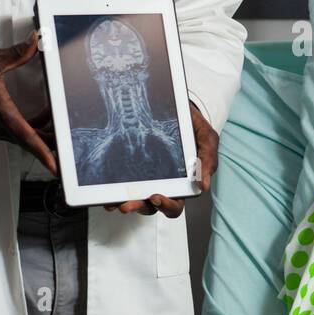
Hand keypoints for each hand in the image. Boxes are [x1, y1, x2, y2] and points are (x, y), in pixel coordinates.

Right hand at [0, 30, 56, 173]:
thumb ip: (18, 53)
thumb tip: (36, 41)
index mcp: (1, 114)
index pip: (28, 138)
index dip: (44, 153)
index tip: (56, 166)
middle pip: (29, 140)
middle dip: (50, 141)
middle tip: (69, 137)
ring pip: (22, 136)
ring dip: (40, 132)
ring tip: (57, 121)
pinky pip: (13, 131)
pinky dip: (28, 127)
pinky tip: (37, 115)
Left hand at [103, 101, 218, 216]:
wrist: (179, 108)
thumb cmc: (195, 127)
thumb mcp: (207, 140)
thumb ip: (207, 160)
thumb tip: (203, 186)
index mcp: (182, 184)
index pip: (175, 204)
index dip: (166, 206)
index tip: (156, 197)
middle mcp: (163, 185)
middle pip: (150, 206)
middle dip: (138, 206)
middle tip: (127, 204)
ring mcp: (146, 177)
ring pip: (135, 198)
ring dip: (124, 202)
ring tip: (113, 201)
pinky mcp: (132, 167)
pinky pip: (121, 182)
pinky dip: (113, 190)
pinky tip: (106, 191)